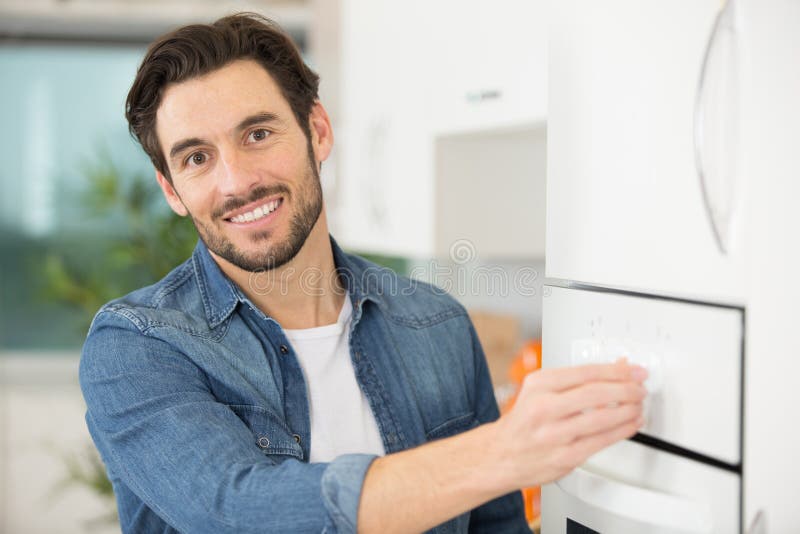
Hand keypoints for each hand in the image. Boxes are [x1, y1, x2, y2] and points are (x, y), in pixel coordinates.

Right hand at [493, 360, 646, 488]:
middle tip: (640, 387)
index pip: (586, 372)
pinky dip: (622, 431)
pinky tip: (630, 424)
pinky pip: (602, 441)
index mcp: (539, 384)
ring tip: (638, 405)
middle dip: (627, 389)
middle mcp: (544, 407)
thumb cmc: (524, 422)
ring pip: (602, 418)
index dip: (616, 370)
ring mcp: (554, 434)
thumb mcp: (540, 390)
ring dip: (628, 410)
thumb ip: (576, 380)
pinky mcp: (565, 457)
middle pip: (596, 393)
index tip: (633, 369)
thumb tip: (614, 368)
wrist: (501, 455)